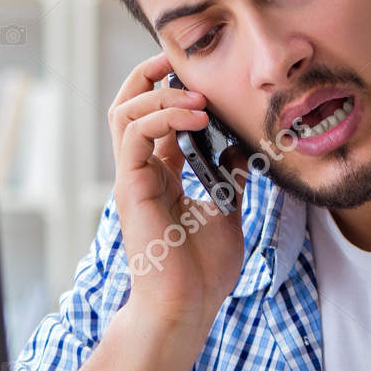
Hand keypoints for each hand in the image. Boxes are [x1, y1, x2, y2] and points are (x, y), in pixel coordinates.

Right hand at [108, 52, 246, 331]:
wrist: (186, 306)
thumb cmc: (202, 270)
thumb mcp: (227, 210)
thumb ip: (230, 177)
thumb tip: (246, 148)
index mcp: (161, 176)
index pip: (155, 118)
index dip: (172, 91)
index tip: (200, 76)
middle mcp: (141, 172)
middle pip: (128, 106)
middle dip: (150, 77)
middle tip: (181, 63)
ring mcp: (133, 179)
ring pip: (124, 113)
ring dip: (160, 96)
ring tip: (197, 98)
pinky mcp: (131, 189)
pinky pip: (133, 136)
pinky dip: (161, 117)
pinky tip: (195, 118)